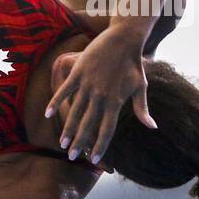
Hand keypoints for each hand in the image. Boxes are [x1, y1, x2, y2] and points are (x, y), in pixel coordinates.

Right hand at [45, 23, 156, 163]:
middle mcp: (101, 96)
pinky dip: (54, 102)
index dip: (101, 146)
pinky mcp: (78, 74)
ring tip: (62, 143)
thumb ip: (142, 109)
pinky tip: (47, 114)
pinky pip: (64, 91)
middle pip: (88, 125)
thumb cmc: (134, 64)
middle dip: (80, 143)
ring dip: (67, 129)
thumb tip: (152, 127)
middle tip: (72, 157)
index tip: (95, 160)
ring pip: (75, 112)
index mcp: (116, 101)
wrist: (123, 39)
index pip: (107, 130)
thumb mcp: (141, 87)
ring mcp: (88, 85)